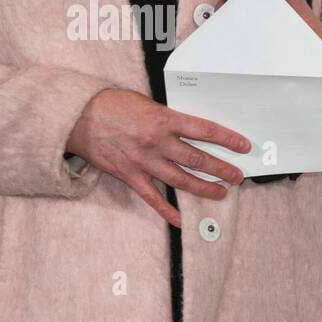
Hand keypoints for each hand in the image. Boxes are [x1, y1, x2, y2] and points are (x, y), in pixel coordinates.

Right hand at [65, 87, 250, 227]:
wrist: (78, 116)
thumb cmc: (111, 104)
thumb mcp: (145, 102)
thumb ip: (167, 117)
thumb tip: (190, 128)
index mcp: (163, 119)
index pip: (204, 130)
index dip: (227, 139)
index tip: (243, 146)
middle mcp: (156, 142)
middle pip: (197, 158)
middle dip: (221, 168)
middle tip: (237, 175)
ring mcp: (143, 161)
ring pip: (180, 180)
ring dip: (203, 188)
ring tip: (220, 193)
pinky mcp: (129, 175)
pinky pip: (152, 197)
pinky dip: (167, 210)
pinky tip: (181, 219)